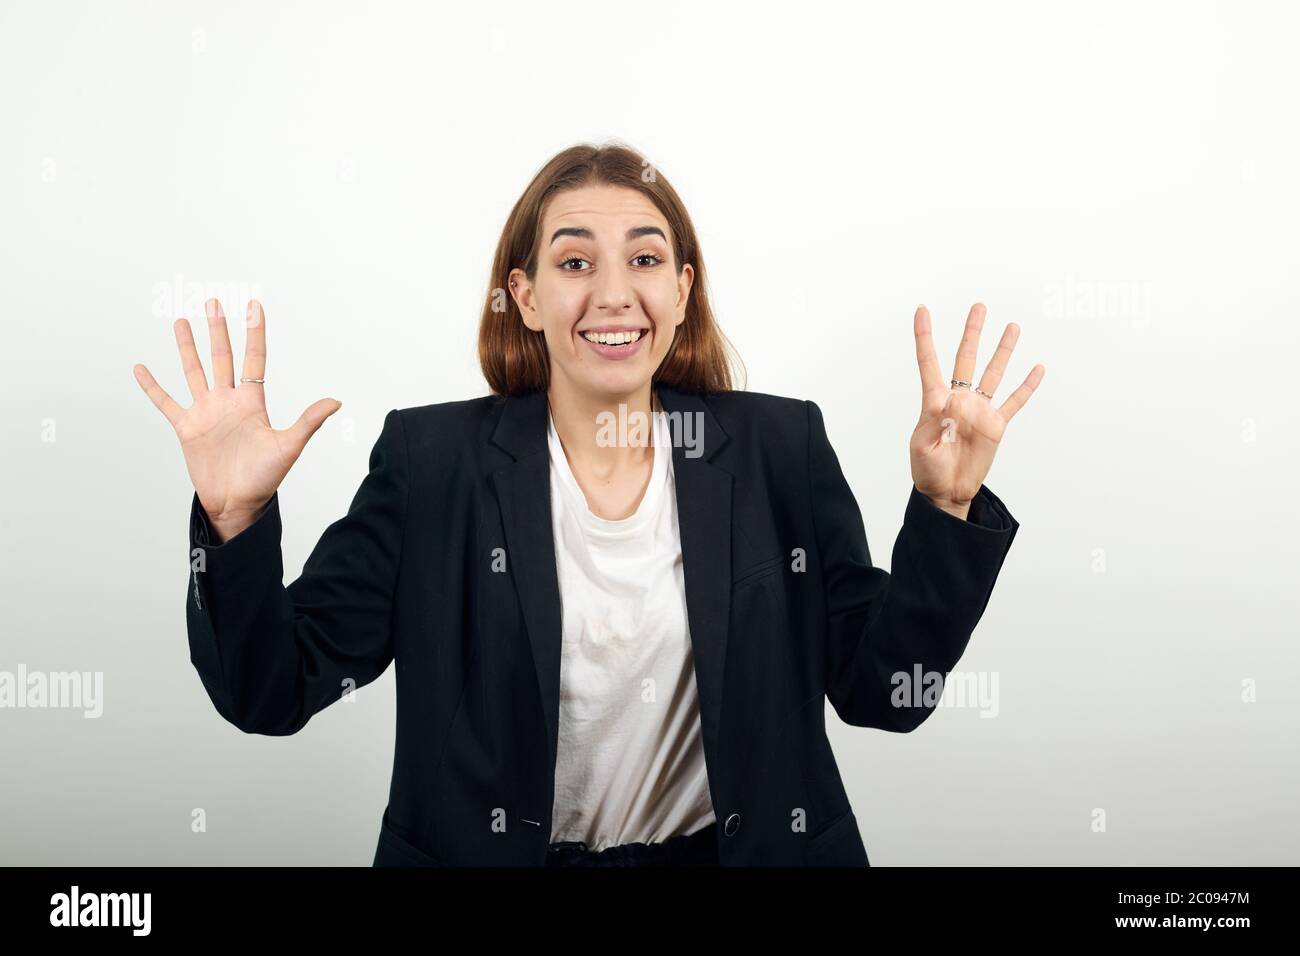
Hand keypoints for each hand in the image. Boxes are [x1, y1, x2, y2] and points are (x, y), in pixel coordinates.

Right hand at [133, 298, 341, 535]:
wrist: (237, 504)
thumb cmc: (265, 478)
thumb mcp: (288, 447)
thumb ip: (308, 422)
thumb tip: (336, 401)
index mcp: (252, 402)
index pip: (253, 358)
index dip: (254, 332)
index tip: (253, 305)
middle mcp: (228, 401)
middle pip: (222, 357)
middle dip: (218, 330)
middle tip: (212, 302)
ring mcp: (205, 412)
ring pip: (194, 371)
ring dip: (187, 348)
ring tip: (181, 322)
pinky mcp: (186, 428)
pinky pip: (165, 403)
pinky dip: (152, 387)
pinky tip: (141, 368)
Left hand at [909, 303, 1042, 518]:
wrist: (946, 491)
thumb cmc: (927, 469)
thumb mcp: (923, 446)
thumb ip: (937, 422)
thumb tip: (954, 399)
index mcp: (935, 401)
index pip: (929, 362)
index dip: (925, 336)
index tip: (922, 311)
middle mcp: (959, 400)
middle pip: (966, 358)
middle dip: (973, 332)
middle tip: (979, 307)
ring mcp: (979, 410)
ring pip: (993, 373)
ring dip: (1002, 350)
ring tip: (1012, 326)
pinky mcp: (996, 425)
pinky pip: (1014, 402)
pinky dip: (1026, 386)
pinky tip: (1036, 368)